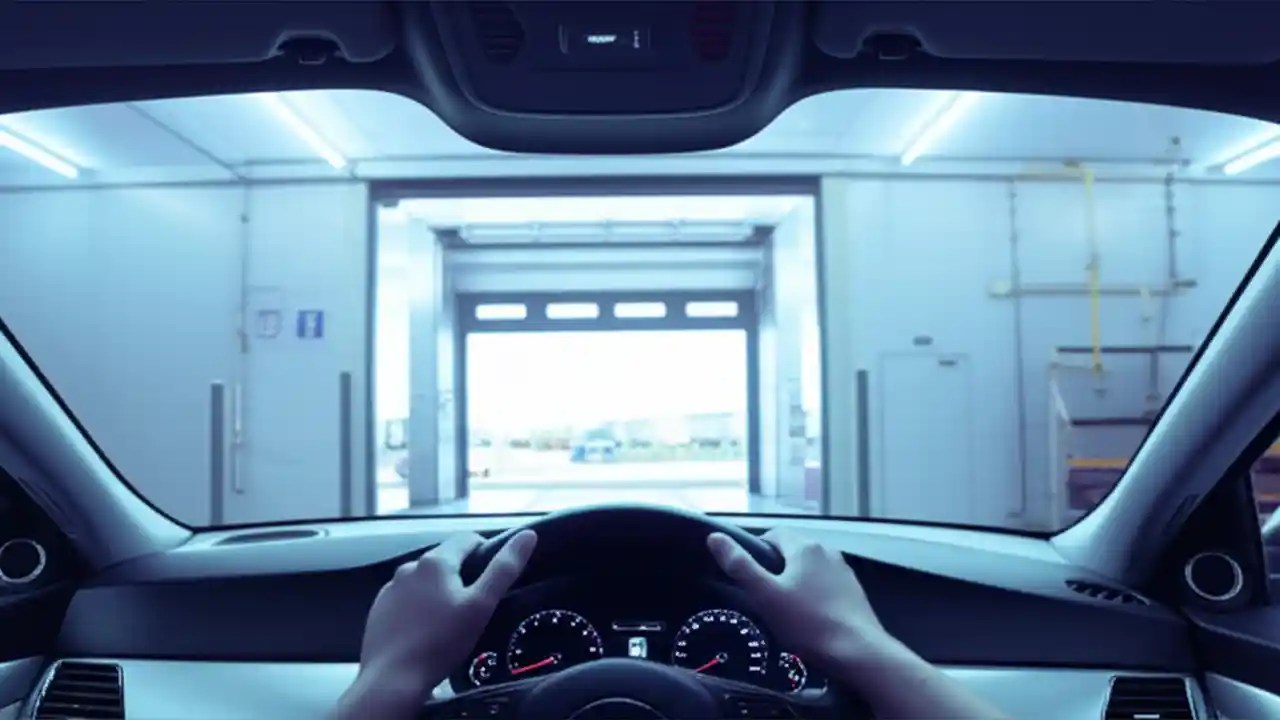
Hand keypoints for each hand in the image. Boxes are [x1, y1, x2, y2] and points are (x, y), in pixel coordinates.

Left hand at [334, 531, 536, 719]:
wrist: (392, 678)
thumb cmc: (441, 642)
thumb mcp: (481, 605)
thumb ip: (504, 569)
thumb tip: (527, 535)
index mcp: (436, 561)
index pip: (467, 539)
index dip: (486, 551)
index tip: (493, 576)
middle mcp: (409, 567)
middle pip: (445, 559)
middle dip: (461, 574)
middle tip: (474, 604)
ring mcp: (390, 588)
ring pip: (424, 580)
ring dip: (438, 590)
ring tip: (449, 621)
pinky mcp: (378, 609)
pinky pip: (405, 598)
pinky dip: (417, 606)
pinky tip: (423, 630)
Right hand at [706, 529, 889, 669]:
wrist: (858, 652)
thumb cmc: (807, 623)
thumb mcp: (765, 596)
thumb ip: (740, 566)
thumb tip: (715, 537)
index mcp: (805, 546)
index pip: (773, 535)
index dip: (756, 553)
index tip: (749, 579)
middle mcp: (827, 550)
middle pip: (792, 551)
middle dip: (776, 569)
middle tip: (764, 598)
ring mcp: (844, 570)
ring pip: (810, 569)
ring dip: (796, 582)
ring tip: (786, 611)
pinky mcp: (854, 591)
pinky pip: (826, 585)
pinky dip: (814, 595)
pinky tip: (811, 618)